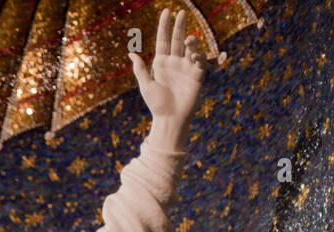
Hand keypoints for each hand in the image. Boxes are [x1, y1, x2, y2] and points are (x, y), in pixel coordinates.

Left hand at [129, 9, 208, 145]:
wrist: (170, 118)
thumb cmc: (156, 104)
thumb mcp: (146, 85)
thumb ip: (140, 69)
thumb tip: (131, 53)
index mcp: (161, 63)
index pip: (163, 40)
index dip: (165, 26)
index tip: (167, 11)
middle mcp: (174, 62)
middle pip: (177, 40)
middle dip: (179, 26)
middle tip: (181, 12)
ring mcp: (187, 67)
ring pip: (190, 49)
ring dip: (191, 42)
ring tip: (189, 39)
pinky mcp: (197, 75)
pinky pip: (202, 61)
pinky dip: (201, 56)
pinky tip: (196, 56)